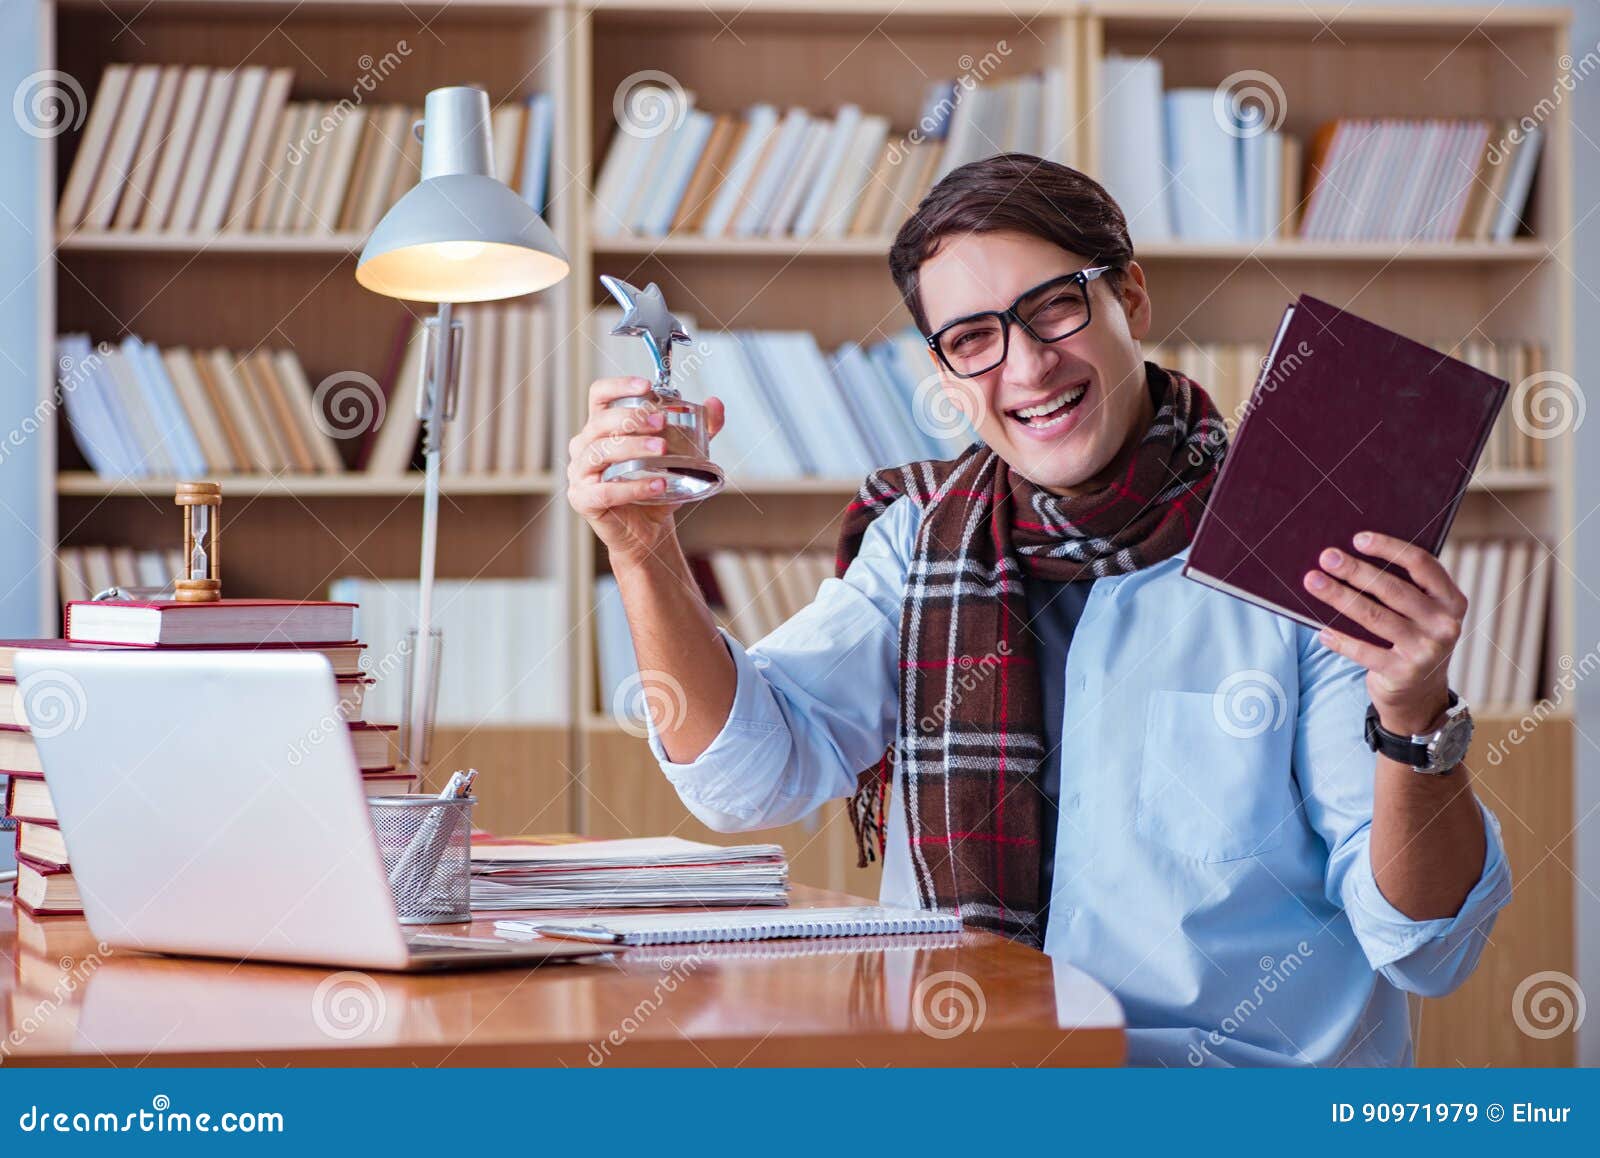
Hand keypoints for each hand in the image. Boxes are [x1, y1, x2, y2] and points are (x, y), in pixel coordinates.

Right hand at [566, 376, 724, 567]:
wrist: (649, 530)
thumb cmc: (656, 487)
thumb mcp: (682, 454)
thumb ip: (701, 430)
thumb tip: (716, 403)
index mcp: (602, 427)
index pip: (600, 395)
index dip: (619, 386)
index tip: (647, 387)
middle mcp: (585, 446)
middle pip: (600, 422)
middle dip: (632, 418)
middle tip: (661, 422)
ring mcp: (580, 473)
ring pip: (600, 452)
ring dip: (633, 448)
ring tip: (663, 450)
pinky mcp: (584, 499)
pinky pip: (606, 490)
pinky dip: (634, 486)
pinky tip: (658, 485)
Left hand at [1302, 530, 1466, 734]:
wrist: (1420, 694)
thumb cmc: (1412, 637)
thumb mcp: (1421, 612)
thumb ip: (1404, 586)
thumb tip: (1352, 555)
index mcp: (1452, 600)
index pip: (1422, 564)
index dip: (1389, 548)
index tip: (1358, 539)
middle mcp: (1444, 625)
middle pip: (1392, 589)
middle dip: (1355, 570)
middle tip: (1327, 557)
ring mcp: (1426, 651)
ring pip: (1374, 617)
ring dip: (1340, 597)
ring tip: (1313, 582)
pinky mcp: (1403, 673)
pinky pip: (1364, 651)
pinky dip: (1340, 640)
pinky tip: (1321, 630)